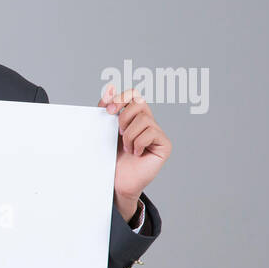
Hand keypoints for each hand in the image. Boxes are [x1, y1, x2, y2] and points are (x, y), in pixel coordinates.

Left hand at [98, 83, 170, 217]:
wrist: (116, 181)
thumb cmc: (110, 157)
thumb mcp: (104, 129)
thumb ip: (106, 109)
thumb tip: (110, 86)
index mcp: (133, 116)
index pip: (132, 94)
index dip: (120, 98)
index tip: (106, 111)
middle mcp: (148, 121)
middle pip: (139, 103)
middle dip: (123, 117)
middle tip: (118, 132)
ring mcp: (157, 132)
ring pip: (144, 119)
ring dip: (129, 135)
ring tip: (127, 148)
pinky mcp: (164, 144)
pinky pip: (151, 133)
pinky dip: (138, 143)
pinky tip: (136, 153)